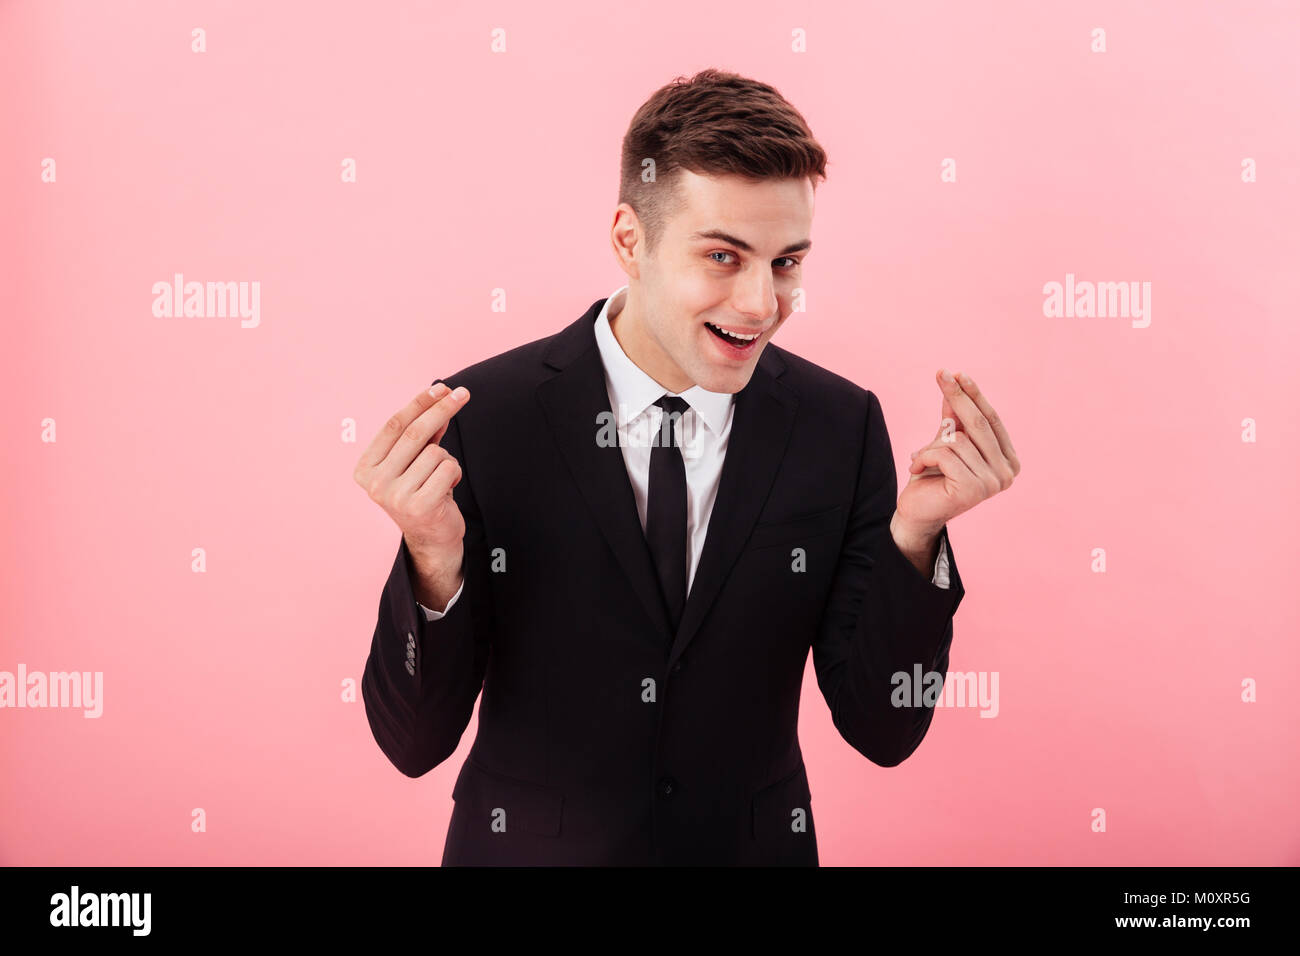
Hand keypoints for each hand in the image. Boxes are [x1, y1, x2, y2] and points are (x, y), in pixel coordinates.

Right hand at [353, 382, 471, 588]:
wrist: (432, 538)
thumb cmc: (423, 491)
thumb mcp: (417, 460)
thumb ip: (424, 433)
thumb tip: (441, 397)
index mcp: (365, 468)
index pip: (394, 425)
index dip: (419, 403)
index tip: (441, 387)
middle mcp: (375, 483)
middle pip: (414, 433)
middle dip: (442, 409)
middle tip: (464, 393)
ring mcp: (395, 496)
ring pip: (436, 453)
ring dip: (448, 460)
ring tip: (441, 480)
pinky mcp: (419, 506)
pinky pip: (448, 469)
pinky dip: (455, 474)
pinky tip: (447, 490)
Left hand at [894, 369, 1020, 540]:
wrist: (916, 513)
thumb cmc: (932, 478)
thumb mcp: (945, 441)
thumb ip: (954, 417)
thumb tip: (955, 381)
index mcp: (1008, 460)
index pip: (992, 419)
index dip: (974, 395)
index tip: (956, 373)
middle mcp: (1007, 472)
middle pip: (979, 424)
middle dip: (958, 396)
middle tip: (941, 373)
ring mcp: (993, 483)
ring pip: (958, 440)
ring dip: (932, 444)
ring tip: (921, 459)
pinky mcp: (973, 490)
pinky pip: (945, 454)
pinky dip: (924, 456)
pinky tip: (916, 469)